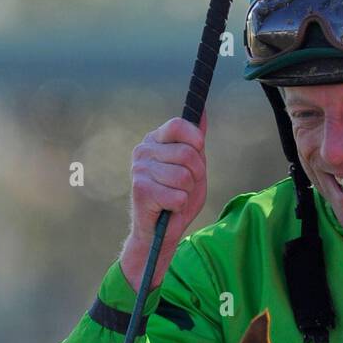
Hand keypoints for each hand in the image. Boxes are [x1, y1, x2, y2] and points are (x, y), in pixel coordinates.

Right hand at [120, 112, 208, 289]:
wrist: (160, 231)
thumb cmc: (178, 197)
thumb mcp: (194, 167)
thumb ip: (196, 141)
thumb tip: (202, 111)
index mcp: (156, 140)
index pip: (178, 125)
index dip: (195, 138)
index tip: (200, 149)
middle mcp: (144, 150)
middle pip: (188, 154)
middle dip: (197, 174)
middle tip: (186, 186)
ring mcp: (139, 169)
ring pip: (184, 177)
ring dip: (187, 192)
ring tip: (177, 196)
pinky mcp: (141, 189)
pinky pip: (177, 196)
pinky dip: (179, 205)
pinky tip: (169, 207)